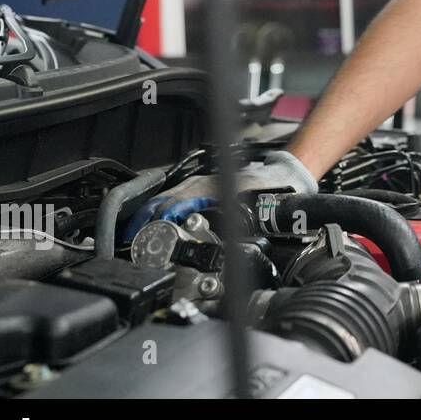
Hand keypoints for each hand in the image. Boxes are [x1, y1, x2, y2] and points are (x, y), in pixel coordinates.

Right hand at [123, 150, 317, 237]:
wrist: (287, 175)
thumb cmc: (274, 190)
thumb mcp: (256, 210)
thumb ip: (235, 224)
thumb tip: (214, 239)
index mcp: (211, 188)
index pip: (173, 205)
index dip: (157, 223)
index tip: (145, 239)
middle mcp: (202, 185)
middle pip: (163, 202)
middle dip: (145, 222)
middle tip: (133, 243)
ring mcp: (202, 186)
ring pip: (167, 200)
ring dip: (151, 218)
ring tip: (138, 238)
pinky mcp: (205, 191)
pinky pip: (176, 200)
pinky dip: (162, 212)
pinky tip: (157, 225)